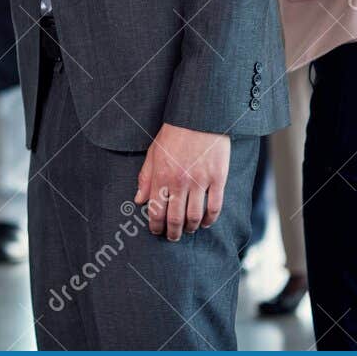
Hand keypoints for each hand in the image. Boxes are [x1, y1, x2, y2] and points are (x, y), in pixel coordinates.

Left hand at [134, 123, 230, 240]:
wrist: (198, 118)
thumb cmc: (173, 134)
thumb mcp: (153, 153)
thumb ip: (145, 178)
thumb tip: (139, 200)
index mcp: (161, 176)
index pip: (156, 210)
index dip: (155, 225)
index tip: (156, 231)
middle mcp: (179, 182)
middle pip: (175, 218)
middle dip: (172, 232)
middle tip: (172, 237)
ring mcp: (200, 181)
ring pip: (195, 216)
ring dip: (190, 228)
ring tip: (188, 231)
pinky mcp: (217, 179)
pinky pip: (214, 207)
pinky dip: (210, 219)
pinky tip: (206, 223)